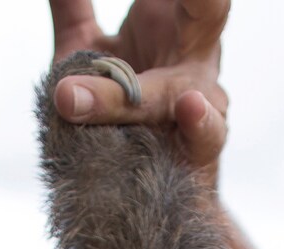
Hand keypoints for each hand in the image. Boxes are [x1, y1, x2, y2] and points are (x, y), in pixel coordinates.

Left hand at [48, 0, 230, 182]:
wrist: (145, 195)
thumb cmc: (119, 116)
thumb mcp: (87, 53)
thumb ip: (73, 7)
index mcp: (173, 21)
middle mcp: (195, 53)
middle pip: (210, 8)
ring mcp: (203, 98)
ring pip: (184, 82)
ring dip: (145, 83)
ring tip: (144, 84)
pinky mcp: (202, 146)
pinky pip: (206, 132)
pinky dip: (200, 122)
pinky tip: (192, 107)